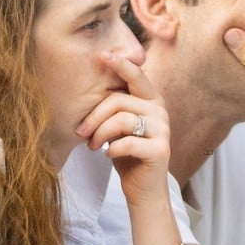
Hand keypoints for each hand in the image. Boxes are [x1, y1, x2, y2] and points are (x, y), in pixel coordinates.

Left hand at [76, 52, 170, 204]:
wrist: (144, 189)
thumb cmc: (127, 153)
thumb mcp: (119, 126)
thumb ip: (114, 107)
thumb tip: (88, 87)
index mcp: (151, 101)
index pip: (136, 76)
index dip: (120, 64)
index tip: (101, 55)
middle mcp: (160, 111)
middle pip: (118, 101)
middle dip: (94, 117)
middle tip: (81, 132)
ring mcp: (163, 130)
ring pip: (121, 120)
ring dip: (100, 134)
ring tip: (92, 146)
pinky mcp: (160, 150)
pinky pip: (127, 142)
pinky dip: (111, 149)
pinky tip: (107, 155)